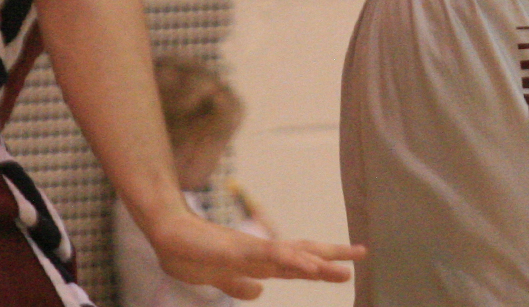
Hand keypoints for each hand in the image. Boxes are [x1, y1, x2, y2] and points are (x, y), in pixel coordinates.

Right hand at [150, 208, 365, 295]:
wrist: (166, 237)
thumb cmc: (191, 253)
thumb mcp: (219, 277)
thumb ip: (238, 283)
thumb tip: (258, 291)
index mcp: (257, 261)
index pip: (297, 263)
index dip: (321, 265)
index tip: (346, 268)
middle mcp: (260, 252)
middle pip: (302, 252)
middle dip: (332, 255)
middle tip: (362, 253)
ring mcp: (249, 249)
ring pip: (289, 254)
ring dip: (316, 260)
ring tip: (341, 267)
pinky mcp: (236, 250)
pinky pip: (267, 255)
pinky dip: (288, 259)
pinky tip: (304, 265)